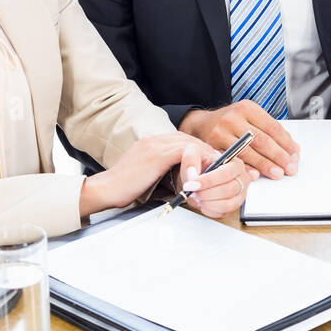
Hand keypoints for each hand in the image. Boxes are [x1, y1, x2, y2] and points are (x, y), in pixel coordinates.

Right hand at [79, 133, 257, 217]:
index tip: (218, 166)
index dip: (206, 156)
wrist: (104, 191)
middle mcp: (158, 139)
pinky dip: (196, 164)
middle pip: (195, 142)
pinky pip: (185, 152)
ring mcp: (157, 144)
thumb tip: (194, 182)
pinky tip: (200, 177)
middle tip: (225, 168)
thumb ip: (171, 173)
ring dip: (207, 161)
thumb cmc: (127, 190)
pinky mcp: (156, 153)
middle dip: (212, 157)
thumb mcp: (153, 178)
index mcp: (157, 143)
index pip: (190, 144)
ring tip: (216, 175)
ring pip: (193, 145)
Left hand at [174, 149, 252, 219]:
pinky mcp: (233, 206)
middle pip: (228, 191)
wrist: (201, 173)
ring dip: (207, 203)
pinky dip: (209, 210)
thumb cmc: (201, 162)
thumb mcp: (193, 152)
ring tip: (196, 196)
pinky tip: (202, 201)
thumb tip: (192, 175)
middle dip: (206, 193)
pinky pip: (222, 213)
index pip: (226, 174)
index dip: (208, 181)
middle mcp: (242, 180)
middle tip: (192, 192)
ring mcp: (240, 195)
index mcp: (236, 164)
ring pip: (227, 205)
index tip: (192, 185)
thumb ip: (191, 160)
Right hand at [179, 101, 299, 179]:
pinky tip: (255, 175)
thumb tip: (291, 149)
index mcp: (247, 108)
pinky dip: (245, 169)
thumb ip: (269, 130)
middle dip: (278, 156)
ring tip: (277, 173)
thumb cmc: (230, 122)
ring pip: (248, 152)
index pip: (272, 127)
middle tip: (290, 167)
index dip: (286, 143)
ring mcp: (221, 133)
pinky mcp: (212, 147)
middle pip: (261, 140)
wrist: (201, 124)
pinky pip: (232, 160)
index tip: (295, 155)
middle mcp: (233, 119)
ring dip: (265, 165)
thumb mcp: (249, 117)